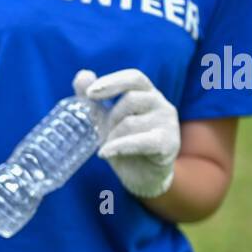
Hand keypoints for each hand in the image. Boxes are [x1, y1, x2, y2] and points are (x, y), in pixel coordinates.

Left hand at [73, 68, 179, 197]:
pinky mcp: (169, 143)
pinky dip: (120, 146)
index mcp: (147, 94)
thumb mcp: (106, 122)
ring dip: (113, 136)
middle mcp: (161, 104)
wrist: (143, 176)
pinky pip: (141, 141)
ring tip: (110, 147)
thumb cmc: (125, 144)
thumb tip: (82, 75)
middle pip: (130, 100)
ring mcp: (168, 123)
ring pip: (131, 122)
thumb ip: (94, 100)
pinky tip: (104, 153)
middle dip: (110, 117)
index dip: (112, 82)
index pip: (133, 78)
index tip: (90, 93)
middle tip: (102, 133)